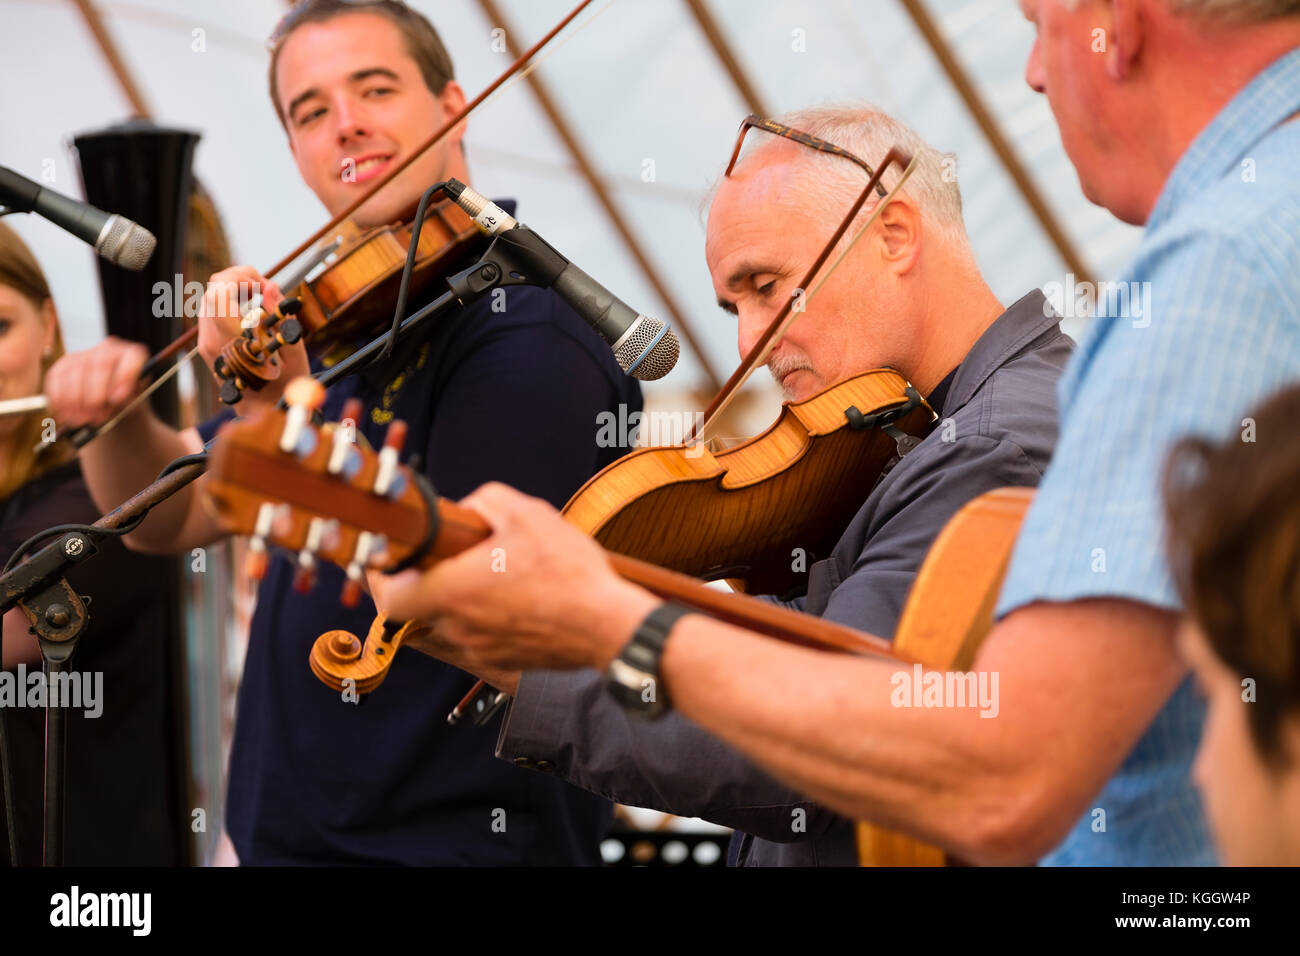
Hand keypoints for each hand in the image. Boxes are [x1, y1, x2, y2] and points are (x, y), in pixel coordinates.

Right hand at [44, 336, 148, 428]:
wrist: (108, 401)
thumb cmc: (125, 400)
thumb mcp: (132, 401)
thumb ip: (127, 398)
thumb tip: (114, 399)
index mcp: (131, 355)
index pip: (132, 357)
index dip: (125, 376)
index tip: (118, 399)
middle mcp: (107, 350)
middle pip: (100, 366)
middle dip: (95, 396)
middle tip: (95, 417)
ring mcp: (82, 355)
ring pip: (74, 374)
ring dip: (75, 401)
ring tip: (80, 420)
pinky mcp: (62, 365)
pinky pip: (55, 380)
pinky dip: (58, 399)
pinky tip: (63, 415)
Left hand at [196, 265, 308, 407]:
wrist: (262, 419)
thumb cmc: (283, 391)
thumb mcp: (293, 353)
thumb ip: (281, 316)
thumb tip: (270, 286)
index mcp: (230, 339)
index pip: (220, 288)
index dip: (243, 276)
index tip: (266, 285)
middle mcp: (210, 338)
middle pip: (213, 288)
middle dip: (240, 280)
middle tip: (266, 291)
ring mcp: (205, 343)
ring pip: (210, 298)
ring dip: (235, 291)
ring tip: (261, 301)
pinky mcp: (207, 347)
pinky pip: (212, 312)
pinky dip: (230, 303)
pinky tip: (251, 313)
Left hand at [377, 483, 658, 672]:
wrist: (608, 626)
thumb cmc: (569, 574)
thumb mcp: (528, 513)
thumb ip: (484, 501)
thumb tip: (467, 511)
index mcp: (452, 591)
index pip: (387, 596)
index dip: (382, 577)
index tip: (390, 559)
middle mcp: (457, 627)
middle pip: (413, 613)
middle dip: (420, 584)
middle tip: (437, 562)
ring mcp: (477, 651)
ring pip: (443, 627)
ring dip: (451, 603)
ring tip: (480, 579)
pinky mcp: (500, 664)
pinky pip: (472, 642)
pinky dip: (477, 622)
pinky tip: (505, 601)